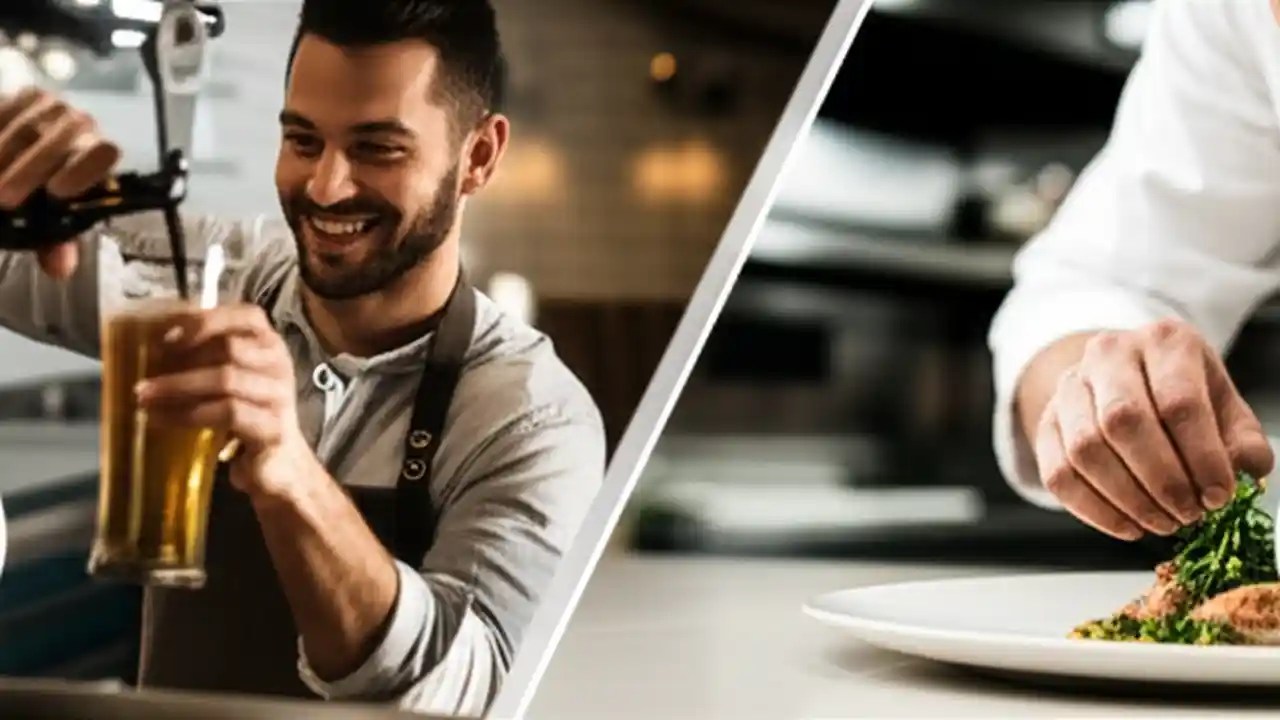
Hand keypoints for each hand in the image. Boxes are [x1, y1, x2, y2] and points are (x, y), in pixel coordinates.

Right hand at [0, 87, 119, 278]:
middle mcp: (79, 124)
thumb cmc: (43, 187)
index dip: (84, 170)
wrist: (21, 149)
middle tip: (5, 200)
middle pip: (59, 142)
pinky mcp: (21, 95)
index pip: (104, 152)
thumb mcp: (50, 215)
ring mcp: (49, 106)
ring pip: (26, 128)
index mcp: (97, 152)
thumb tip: (60, 269)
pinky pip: (4, 111)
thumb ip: (56, 239)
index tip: (57, 193)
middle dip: (30, 172)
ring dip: (3, 155)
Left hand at [134, 304, 308, 500]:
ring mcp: (279, 397)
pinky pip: (226, 413)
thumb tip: (152, 343)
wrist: (278, 466)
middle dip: (182, 358)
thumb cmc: (247, 418)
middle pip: (230, 348)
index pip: (249, 316)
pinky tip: (160, 419)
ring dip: (177, 386)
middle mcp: (280, 366)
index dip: (208, 320)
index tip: (167, 335)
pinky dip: (187, 415)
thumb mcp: (229, 381)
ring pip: (226, 379)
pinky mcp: (272, 428)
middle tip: (144, 372)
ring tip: (143, 396)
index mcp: (271, 347)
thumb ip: (206, 359)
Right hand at [1029, 319, 1272, 539]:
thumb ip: (1241, 439)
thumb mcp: (1224, 405)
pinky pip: (1058, 474)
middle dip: (1161, 479)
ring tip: (1162, 522)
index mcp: (1164, 341)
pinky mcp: (1045, 423)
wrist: (1123, 380)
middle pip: (1123, 422)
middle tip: (1188, 514)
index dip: (1202, 456)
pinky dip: (1094, 510)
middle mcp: (1109, 354)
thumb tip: (1242, 471)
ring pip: (1085, 450)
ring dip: (1128, 499)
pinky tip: (1128, 525)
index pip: (1179, 401)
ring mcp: (1068, 387)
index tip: (1218, 495)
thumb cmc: (1180, 395)